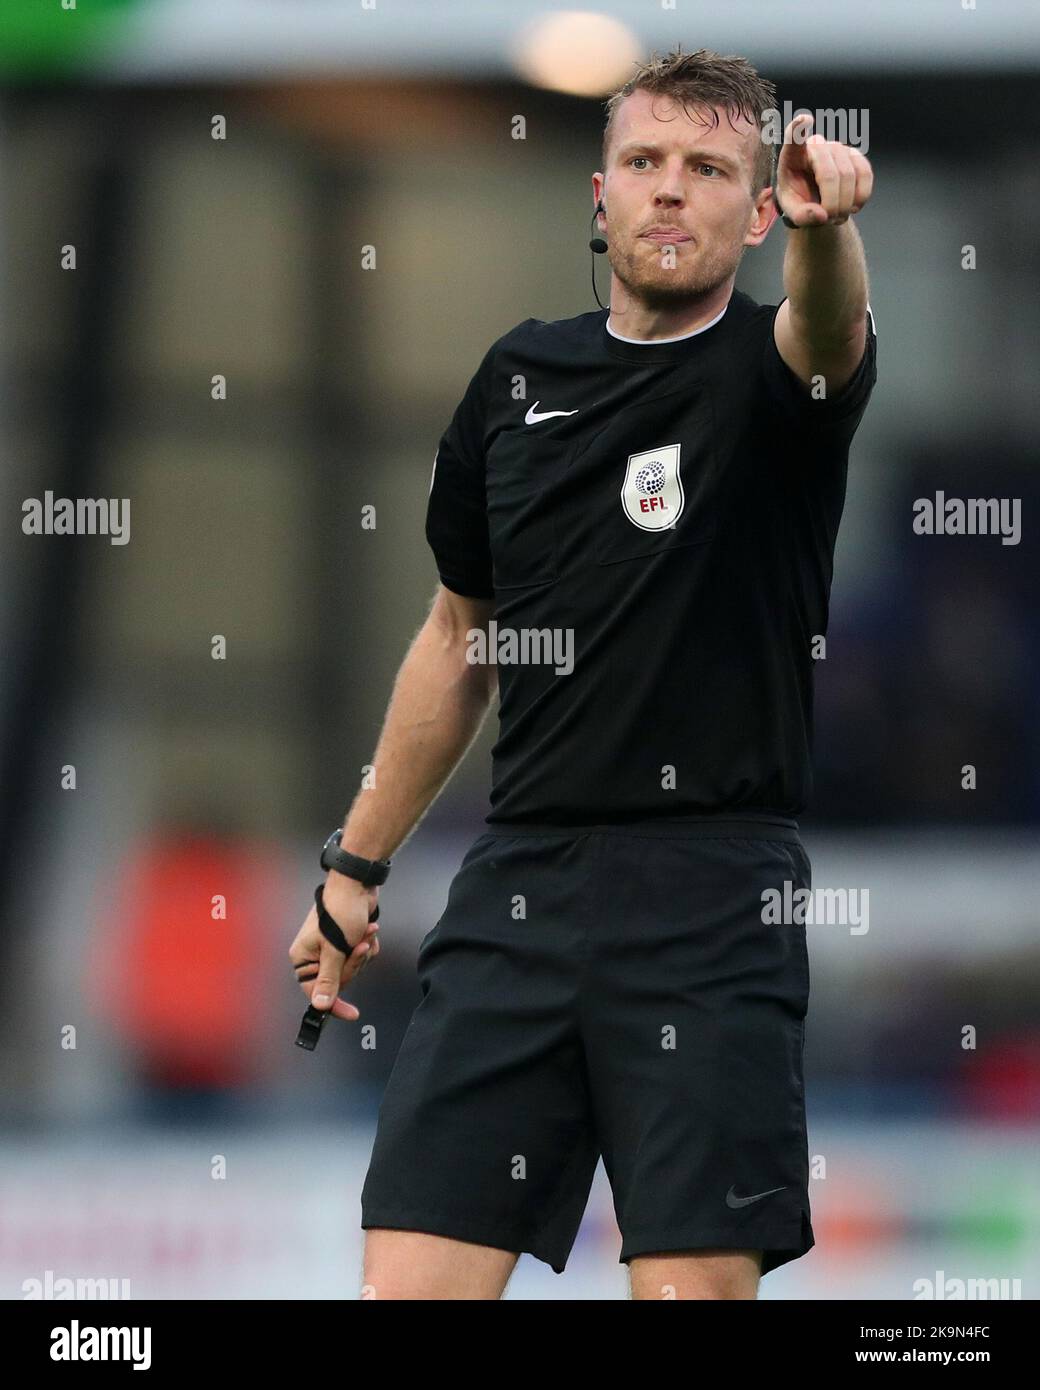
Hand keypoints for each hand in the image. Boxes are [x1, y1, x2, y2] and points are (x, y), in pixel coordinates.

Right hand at [287, 878, 380, 1020]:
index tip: (352, 1014)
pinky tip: (368, 930)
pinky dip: (368, 944)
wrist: (357, 885)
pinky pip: (361, 956)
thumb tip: (320, 1005)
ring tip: (365, 932)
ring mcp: (332, 948)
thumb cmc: (340, 911)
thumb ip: (329, 979)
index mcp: (303, 958)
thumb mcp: (335, 949)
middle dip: (354, 963)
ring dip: (363, 951)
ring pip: (353, 968)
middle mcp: (315, 955)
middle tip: (359, 946)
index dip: (334, 1004)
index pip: (316, 992)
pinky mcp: (347, 941)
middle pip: (339, 980)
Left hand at [775, 114, 872, 227]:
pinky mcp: (855, 156)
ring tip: (837, 215)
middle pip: (829, 174)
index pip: (794, 139)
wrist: (815, 200)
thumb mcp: (792, 212)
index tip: (804, 120)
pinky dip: (861, 196)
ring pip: (849, 175)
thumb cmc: (799, 201)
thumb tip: (822, 215)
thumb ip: (802, 217)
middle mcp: (816, 146)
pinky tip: (852, 206)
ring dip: (845, 204)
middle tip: (829, 219)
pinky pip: (865, 174)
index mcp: (792, 156)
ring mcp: (837, 148)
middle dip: (832, 203)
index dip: (799, 130)